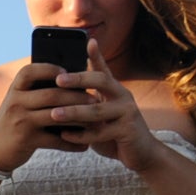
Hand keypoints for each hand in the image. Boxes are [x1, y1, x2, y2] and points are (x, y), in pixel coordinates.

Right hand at [0, 49, 125, 174]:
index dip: (50, 69)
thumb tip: (70, 81)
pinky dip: (72, 143)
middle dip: (76, 96)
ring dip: (78, 118)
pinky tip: (84, 145)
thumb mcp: (18, 102)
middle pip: (51, 94)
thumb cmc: (13, 122)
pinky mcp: (26, 140)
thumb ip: (36, 91)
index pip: (30, 71)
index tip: (68, 72)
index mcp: (14, 89)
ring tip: (94, 120)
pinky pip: (55, 140)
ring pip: (56, 116)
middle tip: (94, 99)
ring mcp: (20, 121)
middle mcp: (15, 102)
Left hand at [44, 47, 166, 173]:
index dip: (97, 55)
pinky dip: (81, 136)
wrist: (141, 153)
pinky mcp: (128, 131)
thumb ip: (87, 103)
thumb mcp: (102, 114)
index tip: (87, 41)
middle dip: (79, 80)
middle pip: (102, 82)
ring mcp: (127, 113)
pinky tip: (65, 135)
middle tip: (58, 80)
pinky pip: (100, 133)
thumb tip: (60, 92)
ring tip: (53, 114)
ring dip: (74, 112)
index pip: (104, 69)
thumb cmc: (115, 132)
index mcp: (115, 90)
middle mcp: (123, 96)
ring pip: (97, 110)